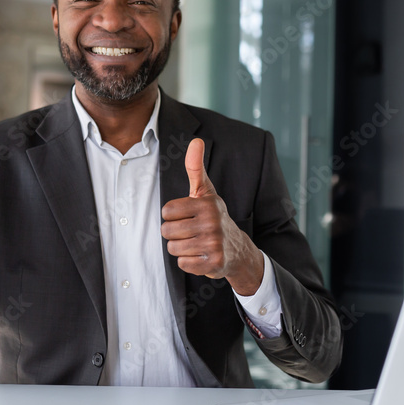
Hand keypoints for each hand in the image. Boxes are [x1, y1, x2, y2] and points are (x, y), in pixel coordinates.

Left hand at [160, 139, 264, 294]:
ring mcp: (214, 243)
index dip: (172, 216)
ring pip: (173, 249)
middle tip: (191, 232)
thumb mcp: (205, 192)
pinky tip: (201, 256)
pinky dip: (189, 262)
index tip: (187, 216)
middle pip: (167, 231)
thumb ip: (195, 168)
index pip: (166, 211)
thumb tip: (196, 140)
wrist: (237, 249)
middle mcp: (212, 222)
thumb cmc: (213, 217)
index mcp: (207, 204)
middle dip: (175, 234)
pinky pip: (183, 263)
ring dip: (181, 249)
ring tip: (196, 244)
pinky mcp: (214, 263)